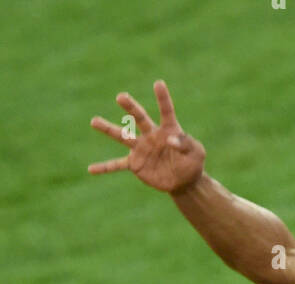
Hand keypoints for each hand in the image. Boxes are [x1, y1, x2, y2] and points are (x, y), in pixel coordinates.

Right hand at [88, 80, 205, 193]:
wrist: (183, 181)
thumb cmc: (192, 163)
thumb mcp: (196, 153)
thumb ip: (186, 144)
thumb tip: (171, 140)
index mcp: (168, 129)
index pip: (166, 111)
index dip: (163, 98)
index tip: (159, 83)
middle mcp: (151, 135)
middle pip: (139, 118)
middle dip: (130, 107)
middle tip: (121, 97)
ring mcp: (141, 149)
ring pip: (123, 136)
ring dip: (108, 129)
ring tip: (94, 121)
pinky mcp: (136, 164)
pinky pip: (117, 165)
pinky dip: (105, 167)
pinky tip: (91, 169)